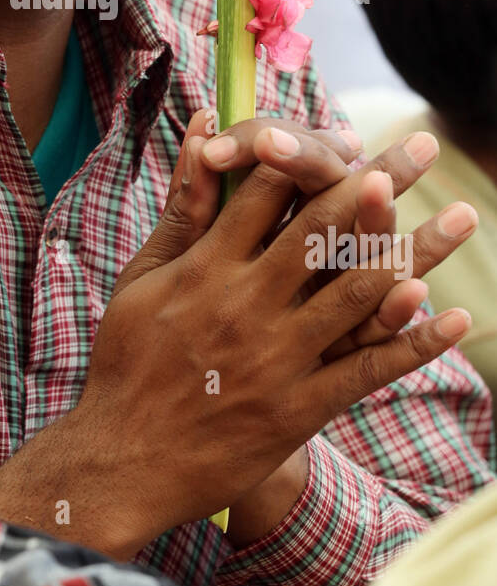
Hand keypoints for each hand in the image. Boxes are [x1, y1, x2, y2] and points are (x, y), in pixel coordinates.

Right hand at [0, 119, 472, 558]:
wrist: (124, 459)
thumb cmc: (128, 359)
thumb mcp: (143, 276)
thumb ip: (184, 204)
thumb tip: (203, 126)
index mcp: (206, 268)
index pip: (268, 195)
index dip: (312, 158)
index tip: (350, 134)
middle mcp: (246, 305)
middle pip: (324, 230)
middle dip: (379, 184)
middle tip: (423, 149)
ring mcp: (277, 358)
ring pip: (356, 293)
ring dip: (416, 251)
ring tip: (461, 216)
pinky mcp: (298, 408)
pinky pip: (367, 370)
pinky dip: (413, 344)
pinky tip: (454, 316)